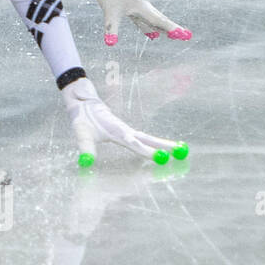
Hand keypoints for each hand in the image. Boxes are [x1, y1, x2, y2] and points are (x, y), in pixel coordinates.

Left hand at [62, 77, 187, 164]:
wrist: (83, 102)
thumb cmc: (82, 118)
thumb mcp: (81, 133)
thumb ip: (85, 148)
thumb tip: (87, 162)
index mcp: (117, 131)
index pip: (134, 143)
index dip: (146, 150)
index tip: (159, 157)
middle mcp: (125, 130)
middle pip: (148, 139)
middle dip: (165, 145)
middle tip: (182, 152)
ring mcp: (126, 130)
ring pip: (148, 137)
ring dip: (163, 143)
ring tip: (180, 149)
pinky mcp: (125, 130)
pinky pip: (142, 138)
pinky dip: (154, 142)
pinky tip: (162, 148)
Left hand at [88, 0, 190, 45]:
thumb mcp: (109, 13)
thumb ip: (111, 29)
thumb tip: (110, 43)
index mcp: (141, 7)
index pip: (158, 21)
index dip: (170, 29)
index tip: (181, 34)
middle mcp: (143, 7)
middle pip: (160, 20)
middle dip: (172, 28)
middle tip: (185, 36)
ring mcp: (139, 7)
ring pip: (154, 19)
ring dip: (163, 28)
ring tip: (173, 36)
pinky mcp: (134, 8)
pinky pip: (145, 20)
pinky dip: (151, 27)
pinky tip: (153, 34)